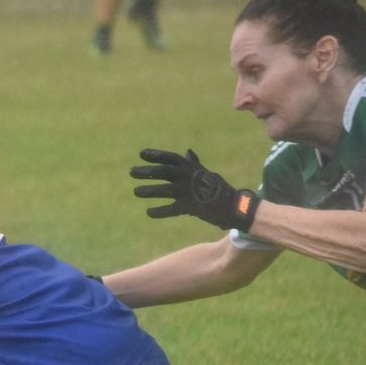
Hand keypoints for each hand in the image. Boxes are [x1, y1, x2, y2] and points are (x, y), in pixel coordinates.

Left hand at [130, 148, 260, 231]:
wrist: (234, 205)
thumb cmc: (217, 188)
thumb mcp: (205, 173)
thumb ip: (194, 164)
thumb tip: (187, 152)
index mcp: (192, 168)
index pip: (171, 158)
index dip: (156, 155)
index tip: (141, 154)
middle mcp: (188, 177)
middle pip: (163, 172)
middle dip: (146, 171)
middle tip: (132, 172)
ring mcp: (188, 191)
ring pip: (164, 190)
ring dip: (148, 190)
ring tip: (136, 191)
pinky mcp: (190, 207)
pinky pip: (171, 209)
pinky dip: (159, 211)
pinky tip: (149, 212)